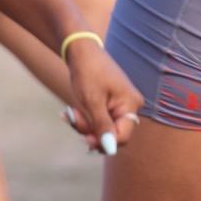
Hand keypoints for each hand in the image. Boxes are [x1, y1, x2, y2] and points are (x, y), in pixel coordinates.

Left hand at [61, 40, 144, 154]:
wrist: (80, 51)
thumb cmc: (87, 72)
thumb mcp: (92, 101)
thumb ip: (102, 126)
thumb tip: (110, 149)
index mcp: (131, 104)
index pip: (123, 136)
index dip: (104, 142)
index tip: (84, 140)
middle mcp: (131, 105)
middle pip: (112, 134)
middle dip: (91, 131)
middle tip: (72, 119)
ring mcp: (121, 104)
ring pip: (103, 129)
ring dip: (84, 125)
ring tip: (69, 112)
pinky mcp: (111, 104)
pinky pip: (100, 120)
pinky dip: (85, 119)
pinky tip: (72, 111)